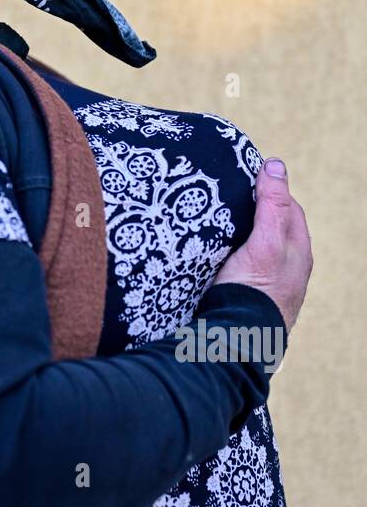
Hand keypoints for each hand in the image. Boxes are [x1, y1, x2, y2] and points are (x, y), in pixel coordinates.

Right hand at [209, 158, 312, 334]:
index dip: (268, 189)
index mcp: (297, 252)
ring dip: (236, 234)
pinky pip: (238, 265)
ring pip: (252, 247)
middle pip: (269, 227)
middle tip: (224, 197)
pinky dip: (226, 254)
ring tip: (212, 222)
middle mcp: (286, 268)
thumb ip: (272, 205)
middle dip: (250, 211)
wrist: (235, 341)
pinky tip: (209, 252)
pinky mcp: (244, 295)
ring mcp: (265, 283)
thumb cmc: (254, 291)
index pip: (287, 207)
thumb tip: (276, 165)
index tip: (243, 178)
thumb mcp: (266, 241)